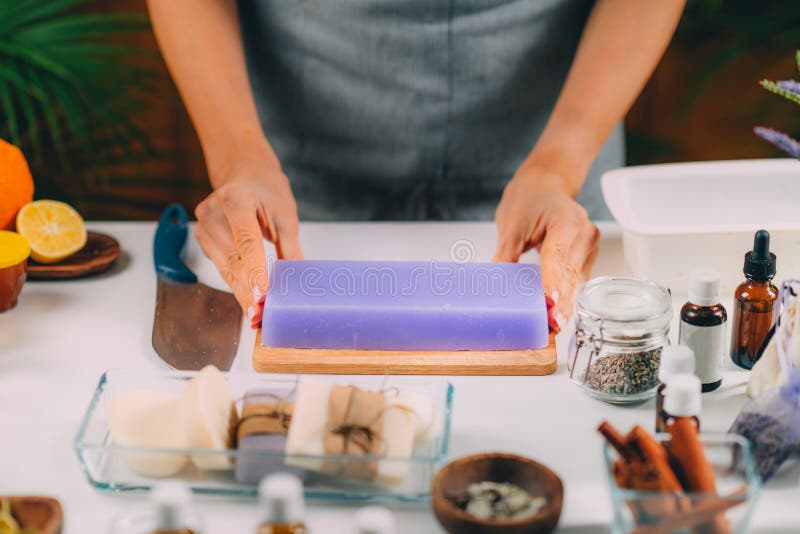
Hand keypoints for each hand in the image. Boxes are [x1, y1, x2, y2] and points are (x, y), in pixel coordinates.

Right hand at [194, 158, 302, 327]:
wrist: (244, 172)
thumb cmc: (266, 188)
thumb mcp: (285, 213)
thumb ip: (289, 246)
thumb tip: (296, 277)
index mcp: (236, 200)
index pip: (246, 241)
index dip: (254, 271)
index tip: (261, 295)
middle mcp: (213, 211)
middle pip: (233, 259)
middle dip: (248, 291)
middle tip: (260, 315)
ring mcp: (203, 224)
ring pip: (225, 267)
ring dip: (241, 292)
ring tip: (255, 315)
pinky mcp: (203, 237)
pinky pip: (222, 265)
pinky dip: (236, 282)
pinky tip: (247, 298)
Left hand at [493, 166, 598, 332]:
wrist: (547, 182)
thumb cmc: (529, 197)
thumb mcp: (511, 223)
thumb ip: (506, 252)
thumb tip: (497, 279)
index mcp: (565, 219)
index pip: (558, 254)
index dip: (553, 279)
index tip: (550, 300)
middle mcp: (583, 231)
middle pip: (570, 271)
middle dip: (560, 299)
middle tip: (552, 323)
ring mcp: (589, 244)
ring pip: (576, 279)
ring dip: (565, 301)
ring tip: (553, 324)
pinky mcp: (586, 255)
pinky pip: (577, 278)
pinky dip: (567, 294)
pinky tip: (557, 311)